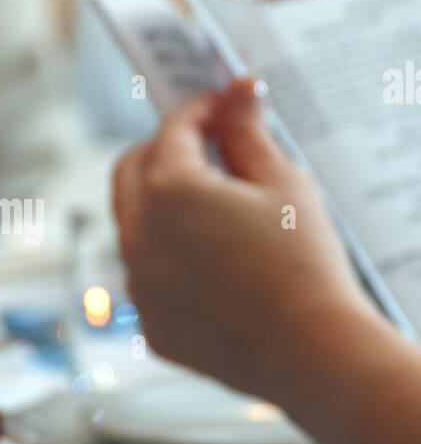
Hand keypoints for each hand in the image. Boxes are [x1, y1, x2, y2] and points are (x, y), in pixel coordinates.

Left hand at [113, 79, 375, 404]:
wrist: (313, 354)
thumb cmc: (304, 263)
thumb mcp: (281, 182)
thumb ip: (246, 132)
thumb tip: (235, 90)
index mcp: (167, 190)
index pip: (171, 129)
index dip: (200, 110)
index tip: (224, 107)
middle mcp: (137, 236)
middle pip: (130, 171)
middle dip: (163, 150)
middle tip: (209, 150)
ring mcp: (138, 285)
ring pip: (133, 226)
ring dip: (162, 208)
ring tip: (219, 212)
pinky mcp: (152, 325)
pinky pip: (148, 277)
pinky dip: (169, 261)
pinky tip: (217, 268)